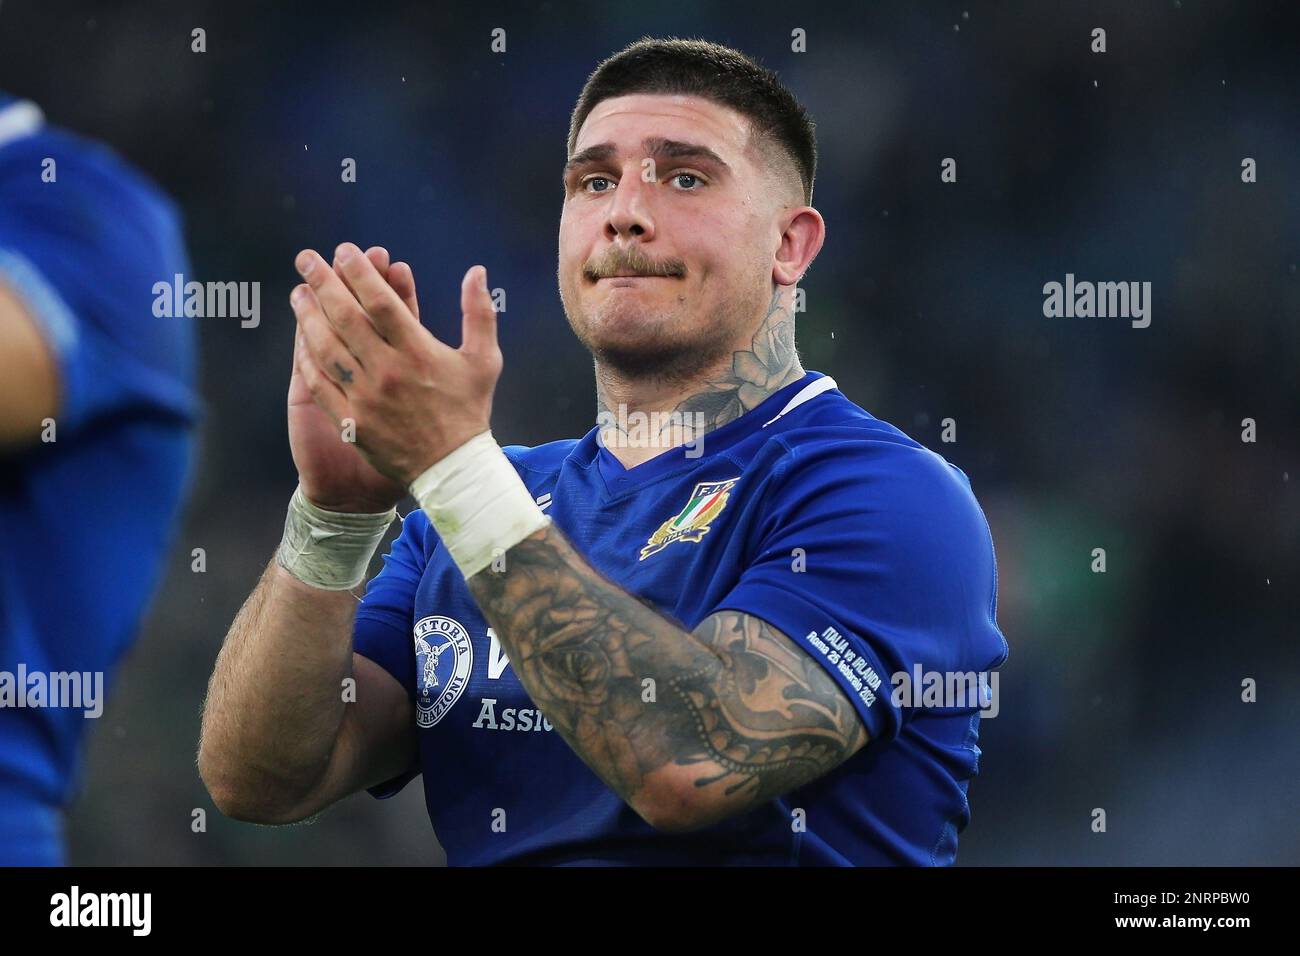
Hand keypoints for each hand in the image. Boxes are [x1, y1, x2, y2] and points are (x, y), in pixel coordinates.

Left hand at [290, 241, 501, 487]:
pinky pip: (321, 384)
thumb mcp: (484, 360)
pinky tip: (301, 341)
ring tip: (298, 294)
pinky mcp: (351, 421)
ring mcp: (365, 398)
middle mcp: (388, 372)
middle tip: (306, 259)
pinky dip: (308, 359)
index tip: (345, 250)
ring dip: (308, 317)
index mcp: (419, 352)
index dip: (360, 272)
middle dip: (323, 283)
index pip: (381, 302)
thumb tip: (477, 271)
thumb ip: (479, 313)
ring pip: (327, 348)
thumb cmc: (469, 410)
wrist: (452, 470)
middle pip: (346, 318)